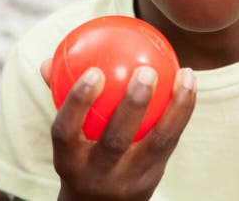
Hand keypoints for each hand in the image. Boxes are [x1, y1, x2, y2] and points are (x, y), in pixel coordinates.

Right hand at [39, 59, 196, 200]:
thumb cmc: (79, 156)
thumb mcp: (66, 138)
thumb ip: (61, 98)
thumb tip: (49, 60)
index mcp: (69, 161)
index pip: (66, 132)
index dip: (78, 103)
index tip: (94, 71)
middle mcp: (98, 174)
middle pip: (115, 141)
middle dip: (132, 105)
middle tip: (146, 70)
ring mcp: (130, 179)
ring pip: (156, 142)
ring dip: (174, 106)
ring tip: (185, 73)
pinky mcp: (154, 176)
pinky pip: (172, 140)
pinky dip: (183, 110)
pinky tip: (189, 80)